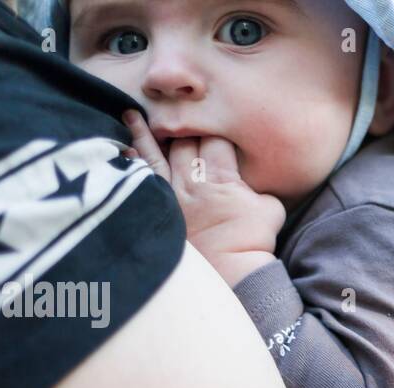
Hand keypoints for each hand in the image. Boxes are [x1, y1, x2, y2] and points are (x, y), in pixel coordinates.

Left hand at [123, 110, 283, 286]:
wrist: (231, 273)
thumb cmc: (253, 242)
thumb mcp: (271, 209)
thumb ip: (259, 189)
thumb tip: (254, 186)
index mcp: (222, 175)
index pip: (215, 137)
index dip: (213, 124)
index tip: (209, 115)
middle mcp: (193, 179)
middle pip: (183, 139)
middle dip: (180, 124)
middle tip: (172, 108)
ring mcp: (173, 194)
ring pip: (156, 154)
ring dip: (145, 133)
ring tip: (130, 114)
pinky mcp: (160, 209)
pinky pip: (143, 180)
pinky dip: (132, 162)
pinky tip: (122, 151)